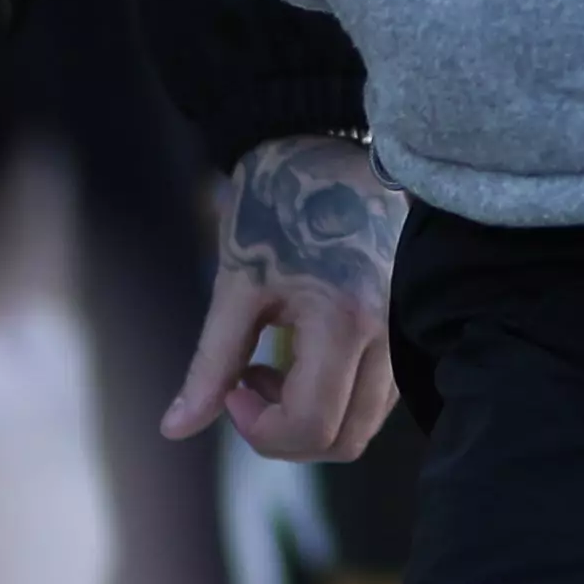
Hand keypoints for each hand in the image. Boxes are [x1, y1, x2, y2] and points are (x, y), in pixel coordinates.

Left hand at [167, 133, 404, 463]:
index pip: (309, 425)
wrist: (322, 145)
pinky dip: (337, 396)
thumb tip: (175, 429)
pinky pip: (379, 394)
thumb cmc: (274, 207)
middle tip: (246, 386)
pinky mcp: (408, 322)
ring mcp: (406, 329)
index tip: (230, 390)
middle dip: (286, 433)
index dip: (259, 429)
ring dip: (313, 418)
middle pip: (345, 439)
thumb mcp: (236, 286)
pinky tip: (303, 356)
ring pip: (365, 423)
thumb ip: (210, 365)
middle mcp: (389, 332)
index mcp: (344, 320)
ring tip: (273, 366)